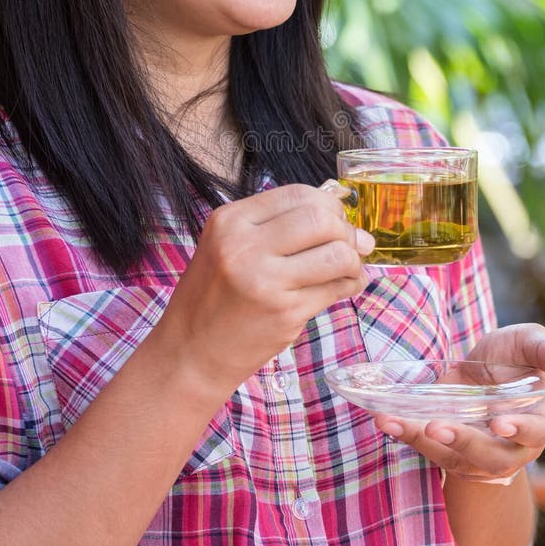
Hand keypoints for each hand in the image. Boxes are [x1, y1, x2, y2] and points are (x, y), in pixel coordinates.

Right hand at [157, 183, 373, 399]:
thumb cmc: (214, 295)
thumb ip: (275, 223)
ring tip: (349, 267)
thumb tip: (338, 203)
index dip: (328, 204)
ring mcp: (266, 281)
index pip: (297, 194)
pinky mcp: (285, 313)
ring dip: (353, 259)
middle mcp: (245, 247)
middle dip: (345, 229)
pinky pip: (335, 288)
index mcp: (230, 221)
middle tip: (351, 242)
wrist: (190, 352)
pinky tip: (344, 286)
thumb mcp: (227, 244)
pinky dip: (349, 284)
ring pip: (337, 254)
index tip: (337, 217)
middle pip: (321, 219)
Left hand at [374, 323, 544, 482]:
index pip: (534, 432)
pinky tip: (385, 419)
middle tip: (440, 427)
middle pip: (493, 455)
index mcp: (538, 418)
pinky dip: (405, 433)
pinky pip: (426, 446)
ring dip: (425, 441)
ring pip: (454, 455)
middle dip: (465, 442)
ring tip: (396, 422)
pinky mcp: (448, 448)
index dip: (519, 430)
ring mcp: (477, 451)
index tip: (500, 422)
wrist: (485, 372)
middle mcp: (510, 444)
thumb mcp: (529, 344)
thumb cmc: (514, 358)